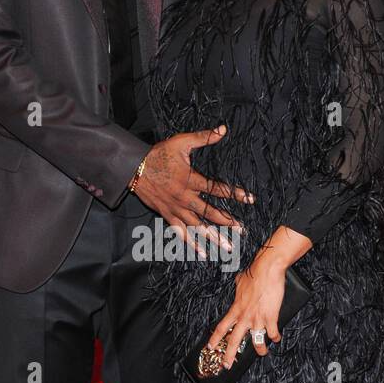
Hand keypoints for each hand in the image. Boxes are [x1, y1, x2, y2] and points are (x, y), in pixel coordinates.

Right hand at [131, 124, 253, 253]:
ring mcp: (176, 209)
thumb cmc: (158, 154)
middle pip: (210, 212)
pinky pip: (181, 232)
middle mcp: (184, 197)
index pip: (217, 188)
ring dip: (213, 237)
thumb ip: (203, 137)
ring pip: (197, 226)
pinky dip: (191, 243)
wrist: (134, 168)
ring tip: (227, 246)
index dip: (234, 193)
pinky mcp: (167, 215)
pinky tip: (202, 253)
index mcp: (190, 180)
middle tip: (241, 229)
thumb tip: (223, 130)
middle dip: (227, 221)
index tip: (249, 199)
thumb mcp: (181, 142)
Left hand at [205, 227, 312, 368]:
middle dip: (228, 356)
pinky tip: (277, 338)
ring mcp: (257, 319)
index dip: (215, 339)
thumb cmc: (255, 274)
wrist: (267, 270)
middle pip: (233, 341)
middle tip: (226, 366)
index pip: (222, 328)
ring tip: (261, 353)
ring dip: (259, 350)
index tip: (210, 347)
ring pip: (256, 342)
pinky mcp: (271, 317)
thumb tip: (239, 284)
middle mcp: (244, 317)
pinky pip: (273, 333)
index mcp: (236, 309)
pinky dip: (276, 337)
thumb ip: (238, 288)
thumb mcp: (240, 281)